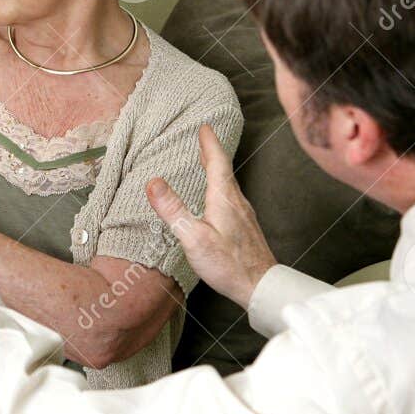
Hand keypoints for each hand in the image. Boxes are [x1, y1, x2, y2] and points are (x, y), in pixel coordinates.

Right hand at [146, 123, 275, 308]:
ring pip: (229, 184)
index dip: (209, 144)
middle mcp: (237, 202)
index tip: (204, 127)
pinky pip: (232, 198)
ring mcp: (244, 215)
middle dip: (212, 153)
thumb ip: (174, 210)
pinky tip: (219, 199)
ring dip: (218, 170)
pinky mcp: (246, 228)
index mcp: (224, 199)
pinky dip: (222, 187)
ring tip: (208, 164)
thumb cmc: (228, 265)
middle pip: (224, 170)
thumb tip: (153, 182)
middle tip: (204, 138)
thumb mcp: (194, 238)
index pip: (217, 162)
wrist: (261, 286)